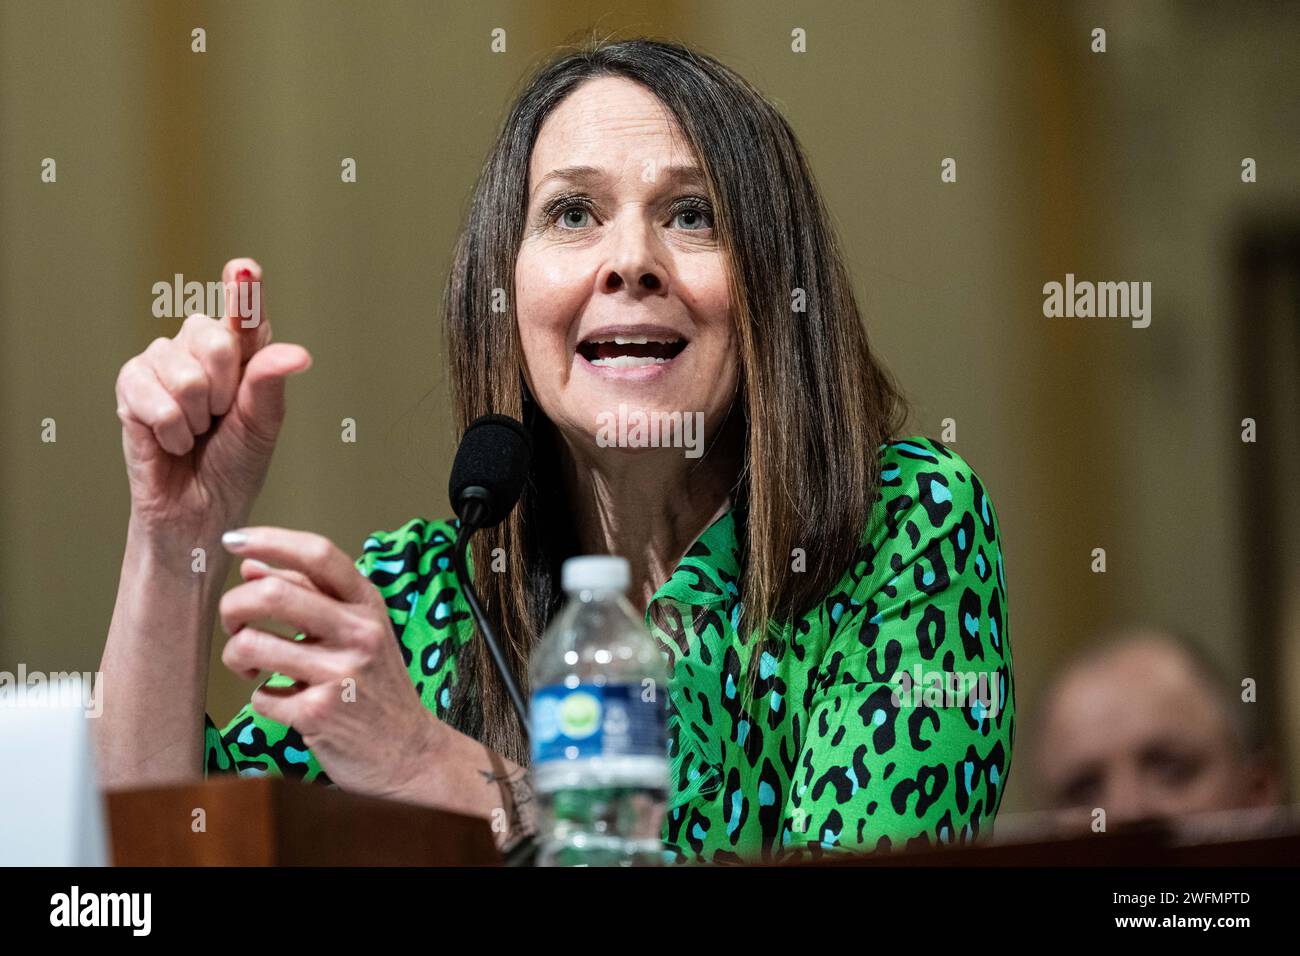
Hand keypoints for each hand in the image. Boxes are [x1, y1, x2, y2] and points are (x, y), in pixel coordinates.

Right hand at [115, 259, 311, 538]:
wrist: (199, 508)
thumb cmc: (235, 464)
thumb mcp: (263, 425)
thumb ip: (270, 383)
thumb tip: (296, 353)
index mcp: (243, 353)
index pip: (246, 315)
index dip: (244, 290)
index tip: (245, 267)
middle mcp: (201, 348)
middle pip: (215, 339)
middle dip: (225, 389)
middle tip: (221, 418)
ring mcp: (163, 363)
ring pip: (185, 373)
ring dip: (197, 416)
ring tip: (197, 432)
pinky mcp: (131, 386)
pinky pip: (152, 396)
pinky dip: (170, 429)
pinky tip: (171, 439)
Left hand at [218, 526, 441, 799]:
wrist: (409, 751)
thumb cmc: (377, 686)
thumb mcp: (358, 630)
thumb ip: (310, 594)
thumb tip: (252, 566)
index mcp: (367, 604)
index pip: (318, 555)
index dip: (270, 541)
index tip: (234, 542)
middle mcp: (359, 633)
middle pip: (272, 594)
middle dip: (233, 606)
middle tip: (234, 623)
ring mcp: (340, 674)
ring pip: (252, 645)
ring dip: (236, 656)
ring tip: (252, 667)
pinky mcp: (319, 714)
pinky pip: (259, 696)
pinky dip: (261, 700)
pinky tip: (284, 703)